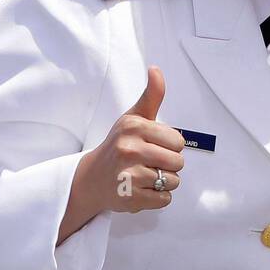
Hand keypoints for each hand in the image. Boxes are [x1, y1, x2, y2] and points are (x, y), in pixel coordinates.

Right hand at [75, 67, 185, 215]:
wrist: (91, 179)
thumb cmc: (118, 145)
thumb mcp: (133, 117)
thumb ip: (151, 95)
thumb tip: (155, 69)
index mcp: (133, 127)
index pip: (179, 142)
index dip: (170, 146)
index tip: (153, 146)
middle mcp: (129, 149)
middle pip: (178, 163)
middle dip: (168, 165)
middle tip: (148, 163)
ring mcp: (128, 175)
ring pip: (173, 181)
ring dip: (163, 182)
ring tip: (144, 176)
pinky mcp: (129, 198)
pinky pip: (164, 200)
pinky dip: (157, 198)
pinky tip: (141, 189)